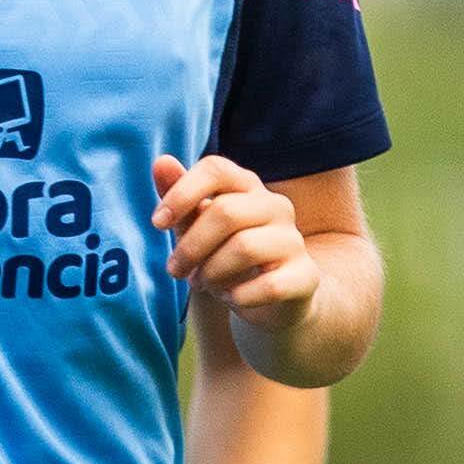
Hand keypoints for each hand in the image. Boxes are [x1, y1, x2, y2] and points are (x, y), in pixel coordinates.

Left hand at [154, 153, 316, 330]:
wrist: (272, 302)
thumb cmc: (225, 257)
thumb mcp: (196, 227)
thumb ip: (179, 196)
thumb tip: (161, 162)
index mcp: (247, 186)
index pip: (216, 169)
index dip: (182, 193)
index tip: (158, 223)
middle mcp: (276, 206)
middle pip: (225, 212)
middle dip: (190, 246)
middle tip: (175, 270)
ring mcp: (294, 240)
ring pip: (244, 247)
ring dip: (211, 272)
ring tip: (204, 283)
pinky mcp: (305, 276)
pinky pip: (269, 285)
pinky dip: (240, 296)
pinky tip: (232, 298)